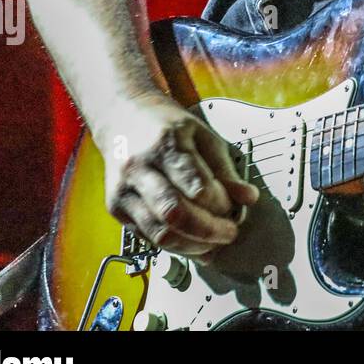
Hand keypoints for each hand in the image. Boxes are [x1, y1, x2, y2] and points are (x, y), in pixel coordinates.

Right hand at [93, 92, 259, 256]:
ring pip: (158, 232)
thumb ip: (225, 168)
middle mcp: (140, 169)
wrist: (125, 118)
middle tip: (229, 233)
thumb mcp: (203, 136)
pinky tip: (191, 244)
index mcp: (166, 144)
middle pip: (175, 213)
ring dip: (191, 246)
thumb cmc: (168, 127)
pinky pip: (146, 236)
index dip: (220, 204)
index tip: (235, 208)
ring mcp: (123, 190)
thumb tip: (248, 198)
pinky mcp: (116, 208)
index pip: (197, 185)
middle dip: (208, 231)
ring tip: (213, 244)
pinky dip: (173, 246)